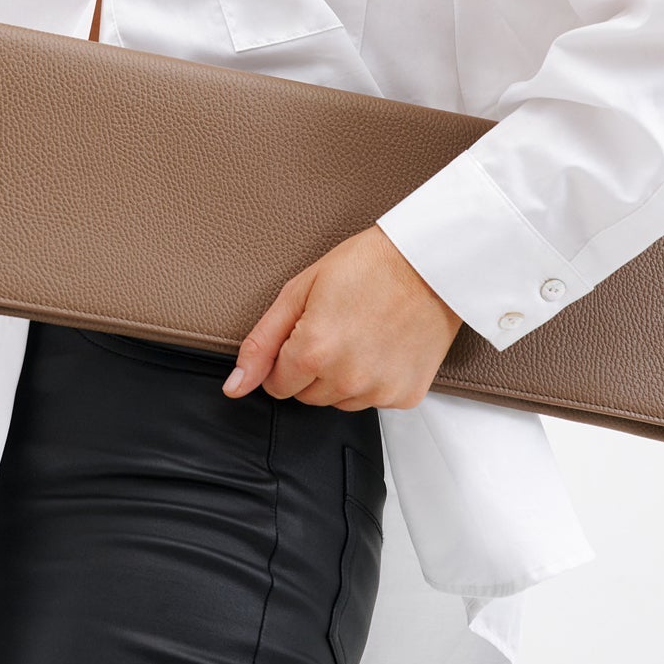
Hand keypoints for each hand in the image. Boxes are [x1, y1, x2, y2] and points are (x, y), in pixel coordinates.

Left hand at [223, 225, 462, 409]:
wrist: (428, 262)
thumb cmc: (367, 265)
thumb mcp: (299, 292)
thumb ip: (261, 343)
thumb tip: (235, 385)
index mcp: (312, 353)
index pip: (277, 386)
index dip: (286, 357)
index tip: (305, 332)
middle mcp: (345, 379)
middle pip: (307, 396)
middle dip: (312, 367)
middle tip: (336, 326)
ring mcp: (377, 391)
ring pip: (339, 401)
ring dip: (342, 376)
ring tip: (362, 333)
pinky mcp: (405, 396)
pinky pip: (373, 400)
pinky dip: (374, 380)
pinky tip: (383, 346)